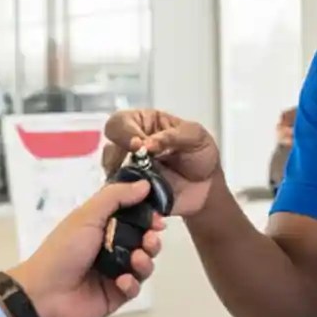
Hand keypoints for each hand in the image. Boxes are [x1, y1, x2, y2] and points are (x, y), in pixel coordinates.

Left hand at [4, 180, 164, 316]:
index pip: (134, 216)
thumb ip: (116, 197)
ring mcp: (116, 271)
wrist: (45, 294)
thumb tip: (144, 185)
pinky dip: (132, 283)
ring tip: (136, 260)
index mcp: (103, 226)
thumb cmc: (63, 250)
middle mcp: (112, 247)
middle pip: (145, 240)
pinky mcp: (117, 294)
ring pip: (144, 264)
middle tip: (150, 239)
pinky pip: (135, 287)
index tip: (158, 218)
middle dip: (152, 239)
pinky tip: (121, 281)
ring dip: (145, 261)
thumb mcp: (87, 215)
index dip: (149, 216)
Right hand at [104, 109, 220, 216]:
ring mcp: (128, 168)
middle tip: (138, 162)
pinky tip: (138, 195)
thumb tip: (145, 145)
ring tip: (139, 181)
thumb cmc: (200, 154)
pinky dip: (123, 194)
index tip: (139, 145)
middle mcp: (130, 145)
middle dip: (118, 154)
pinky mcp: (130, 191)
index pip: (120, 122)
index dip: (125, 132)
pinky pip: (117, 193)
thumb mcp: (195, 136)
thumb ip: (171, 136)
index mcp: (143, 123)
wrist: (208, 187)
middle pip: (109, 144)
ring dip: (120, 175)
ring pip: (109, 170)